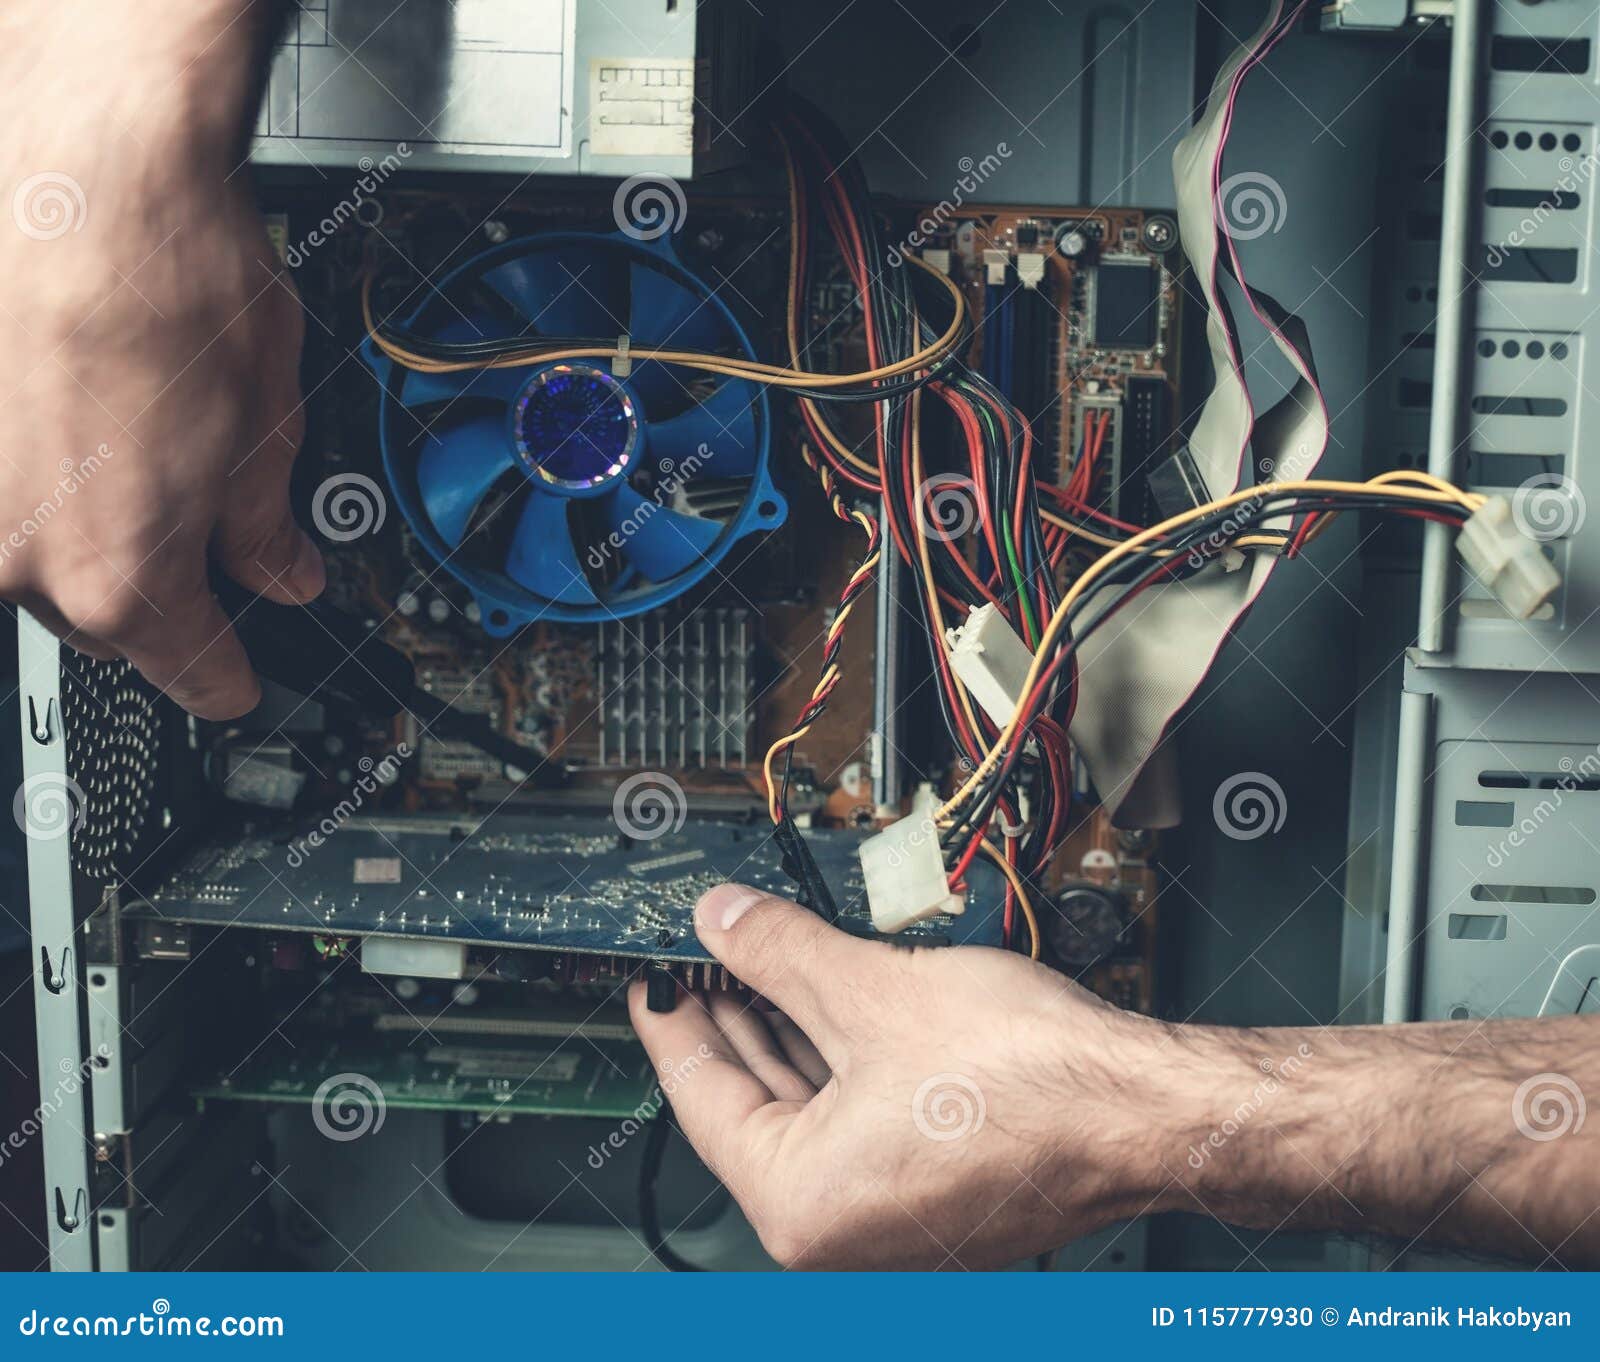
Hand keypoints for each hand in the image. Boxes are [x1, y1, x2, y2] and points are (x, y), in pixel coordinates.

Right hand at [0, 1, 321, 717]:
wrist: (90, 173)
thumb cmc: (179, 280)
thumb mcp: (267, 424)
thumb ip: (266, 526)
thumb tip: (285, 574)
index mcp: (126, 576)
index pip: (193, 674)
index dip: (230, 678)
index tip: (240, 682)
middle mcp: (23, 559)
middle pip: (108, 625)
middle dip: (160, 598)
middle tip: (199, 547)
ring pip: (38, 566)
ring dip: (89, 540)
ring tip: (133, 460)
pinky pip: (1, 501)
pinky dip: (34, 489)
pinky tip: (72, 434)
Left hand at [633, 885, 1599, 1269]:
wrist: (1148, 1109)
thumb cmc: (1031, 1078)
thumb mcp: (871, 990)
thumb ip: (778, 953)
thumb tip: (722, 920)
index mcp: (801, 1203)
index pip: (701, 1094)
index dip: (671, 1015)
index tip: (652, 970)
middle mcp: (838, 1230)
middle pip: (753, 1103)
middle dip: (731, 1014)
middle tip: (702, 951)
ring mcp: (889, 1218)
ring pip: (809, 1107)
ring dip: (787, 1030)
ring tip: (758, 960)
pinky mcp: (933, 1192)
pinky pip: (858, 1117)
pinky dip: (839, 1058)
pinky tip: (828, 1000)